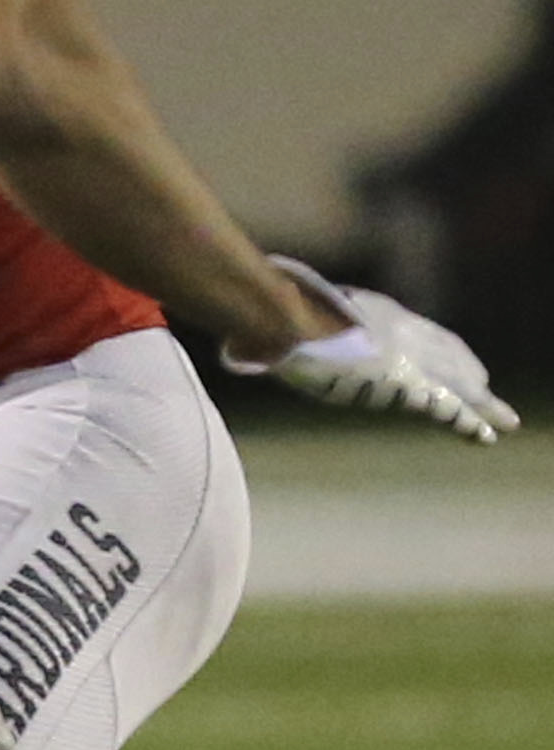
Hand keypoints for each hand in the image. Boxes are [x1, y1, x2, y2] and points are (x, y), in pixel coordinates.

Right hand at [227, 256, 516, 443]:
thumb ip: (280, 332)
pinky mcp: (406, 385)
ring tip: (505, 420)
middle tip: (488, 388)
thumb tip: (244, 344)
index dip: (440, 347)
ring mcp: (405, 357)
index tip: (451, 359)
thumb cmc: (272, 314)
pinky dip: (469, 422)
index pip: (418, 330)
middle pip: (445, 355)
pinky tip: (487, 436)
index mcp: (374, 312)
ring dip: (482, 404)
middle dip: (468, 374)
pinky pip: (447, 408)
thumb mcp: (282, 317)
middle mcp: (399, 330)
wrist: (283, 320)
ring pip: (457, 384)